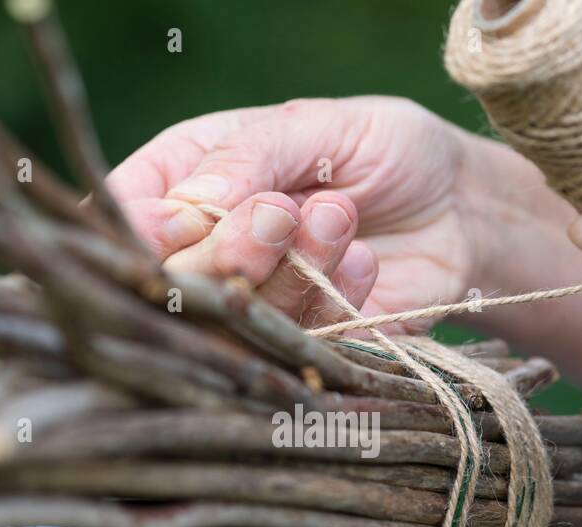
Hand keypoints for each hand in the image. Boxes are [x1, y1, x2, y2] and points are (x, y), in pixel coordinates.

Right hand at [108, 96, 487, 331]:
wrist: (460, 207)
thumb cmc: (382, 148)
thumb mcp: (316, 125)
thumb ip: (248, 158)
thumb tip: (188, 207)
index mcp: (182, 181)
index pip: (122, 221)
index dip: (143, 234)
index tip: (194, 220)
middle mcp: (205, 251)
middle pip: (171, 282)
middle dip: (228, 251)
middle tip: (281, 212)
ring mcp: (252, 305)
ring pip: (233, 318)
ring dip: (289, 269)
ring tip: (340, 214)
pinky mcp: (302, 347)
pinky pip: (294, 343)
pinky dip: (330, 299)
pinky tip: (361, 259)